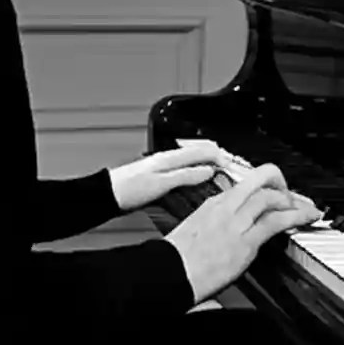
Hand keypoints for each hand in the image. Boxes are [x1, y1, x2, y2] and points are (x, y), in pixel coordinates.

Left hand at [107, 141, 230, 211]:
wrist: (108, 195)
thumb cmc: (130, 189)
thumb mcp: (162, 183)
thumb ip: (186, 175)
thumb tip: (208, 170)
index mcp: (172, 156)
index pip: (205, 149)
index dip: (223, 156)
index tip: (235, 165)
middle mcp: (170, 157)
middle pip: (202, 151)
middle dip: (219, 157)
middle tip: (235, 167)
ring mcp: (166, 165)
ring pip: (195, 159)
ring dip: (210, 164)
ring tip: (223, 172)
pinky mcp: (162, 175)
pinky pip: (187, 167)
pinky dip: (199, 170)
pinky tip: (202, 179)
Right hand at [164, 163, 321, 303]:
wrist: (169, 273)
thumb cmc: (177, 257)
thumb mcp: (195, 228)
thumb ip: (215, 222)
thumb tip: (228, 226)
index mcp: (213, 203)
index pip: (246, 185)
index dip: (266, 186)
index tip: (275, 192)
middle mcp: (226, 207)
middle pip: (261, 178)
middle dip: (281, 182)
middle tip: (292, 195)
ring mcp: (237, 223)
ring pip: (271, 197)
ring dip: (293, 201)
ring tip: (305, 209)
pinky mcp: (246, 242)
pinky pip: (277, 222)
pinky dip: (297, 217)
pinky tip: (307, 218)